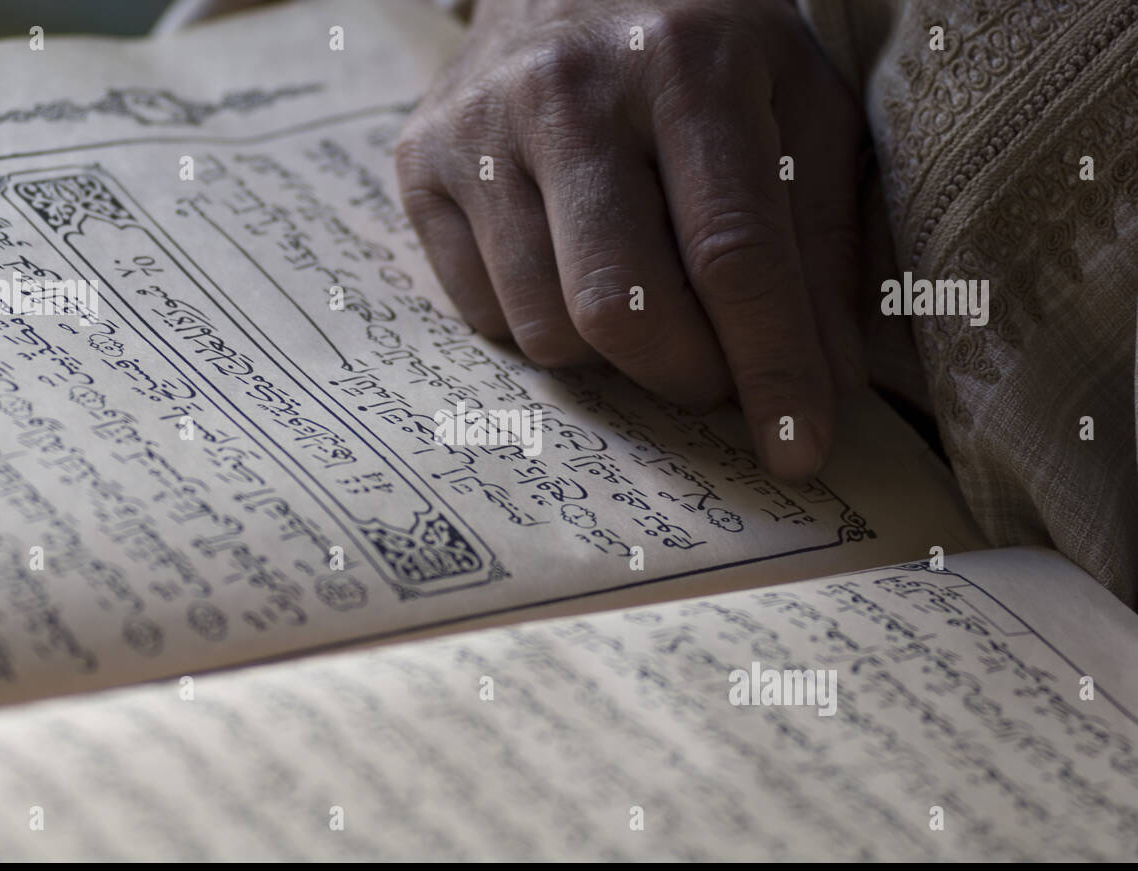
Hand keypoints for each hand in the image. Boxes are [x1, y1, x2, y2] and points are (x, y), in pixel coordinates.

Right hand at [396, 0, 865, 480]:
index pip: (733, 254)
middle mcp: (567, 91)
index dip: (772, 367)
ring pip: (546, 328)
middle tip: (715, 375)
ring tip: (643, 297)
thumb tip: (822, 383)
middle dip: (685, 376)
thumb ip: (819, 241)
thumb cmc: (706, 46)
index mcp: (687, 62)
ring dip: (612, 355)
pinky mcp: (420, 163)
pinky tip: (569, 265)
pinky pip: (484, 313)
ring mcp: (478, 127)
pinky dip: (541, 323)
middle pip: (620, 309)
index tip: (800, 451)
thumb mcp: (799, 108)